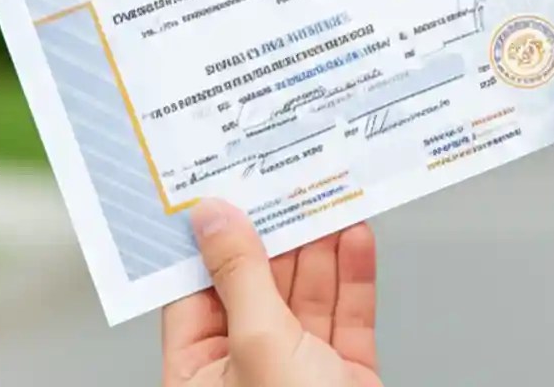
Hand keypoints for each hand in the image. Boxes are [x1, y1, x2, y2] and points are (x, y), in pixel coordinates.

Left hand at [162, 199, 380, 386]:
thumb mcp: (257, 343)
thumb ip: (240, 276)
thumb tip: (217, 219)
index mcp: (201, 373)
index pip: (197, 293)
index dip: (212, 241)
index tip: (223, 193)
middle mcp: (247, 367)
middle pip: (259, 286)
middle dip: (278, 236)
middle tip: (289, 185)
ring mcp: (299, 367)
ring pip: (309, 295)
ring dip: (322, 247)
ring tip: (328, 198)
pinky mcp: (345, 369)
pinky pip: (348, 313)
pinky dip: (354, 275)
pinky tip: (356, 238)